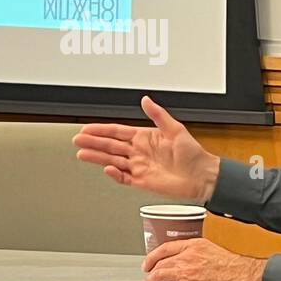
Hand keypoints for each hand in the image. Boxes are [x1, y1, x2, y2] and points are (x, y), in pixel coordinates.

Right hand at [74, 95, 220, 202]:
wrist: (203, 176)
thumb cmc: (193, 154)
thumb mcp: (176, 129)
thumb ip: (158, 115)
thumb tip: (146, 100)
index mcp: (145, 138)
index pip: (118, 132)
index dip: (102, 130)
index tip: (87, 128)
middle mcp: (139, 152)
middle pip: (111, 146)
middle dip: (94, 142)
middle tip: (78, 139)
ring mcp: (140, 167)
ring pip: (113, 161)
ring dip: (97, 157)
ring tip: (82, 154)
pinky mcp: (143, 181)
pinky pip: (124, 178)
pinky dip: (115, 174)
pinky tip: (106, 168)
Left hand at [139, 237, 267, 280]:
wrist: (245, 277)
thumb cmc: (235, 266)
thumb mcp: (212, 249)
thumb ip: (196, 253)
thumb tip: (185, 261)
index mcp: (193, 246)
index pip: (164, 249)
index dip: (152, 257)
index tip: (148, 263)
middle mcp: (187, 258)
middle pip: (158, 264)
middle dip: (149, 273)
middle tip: (146, 279)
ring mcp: (185, 273)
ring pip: (157, 277)